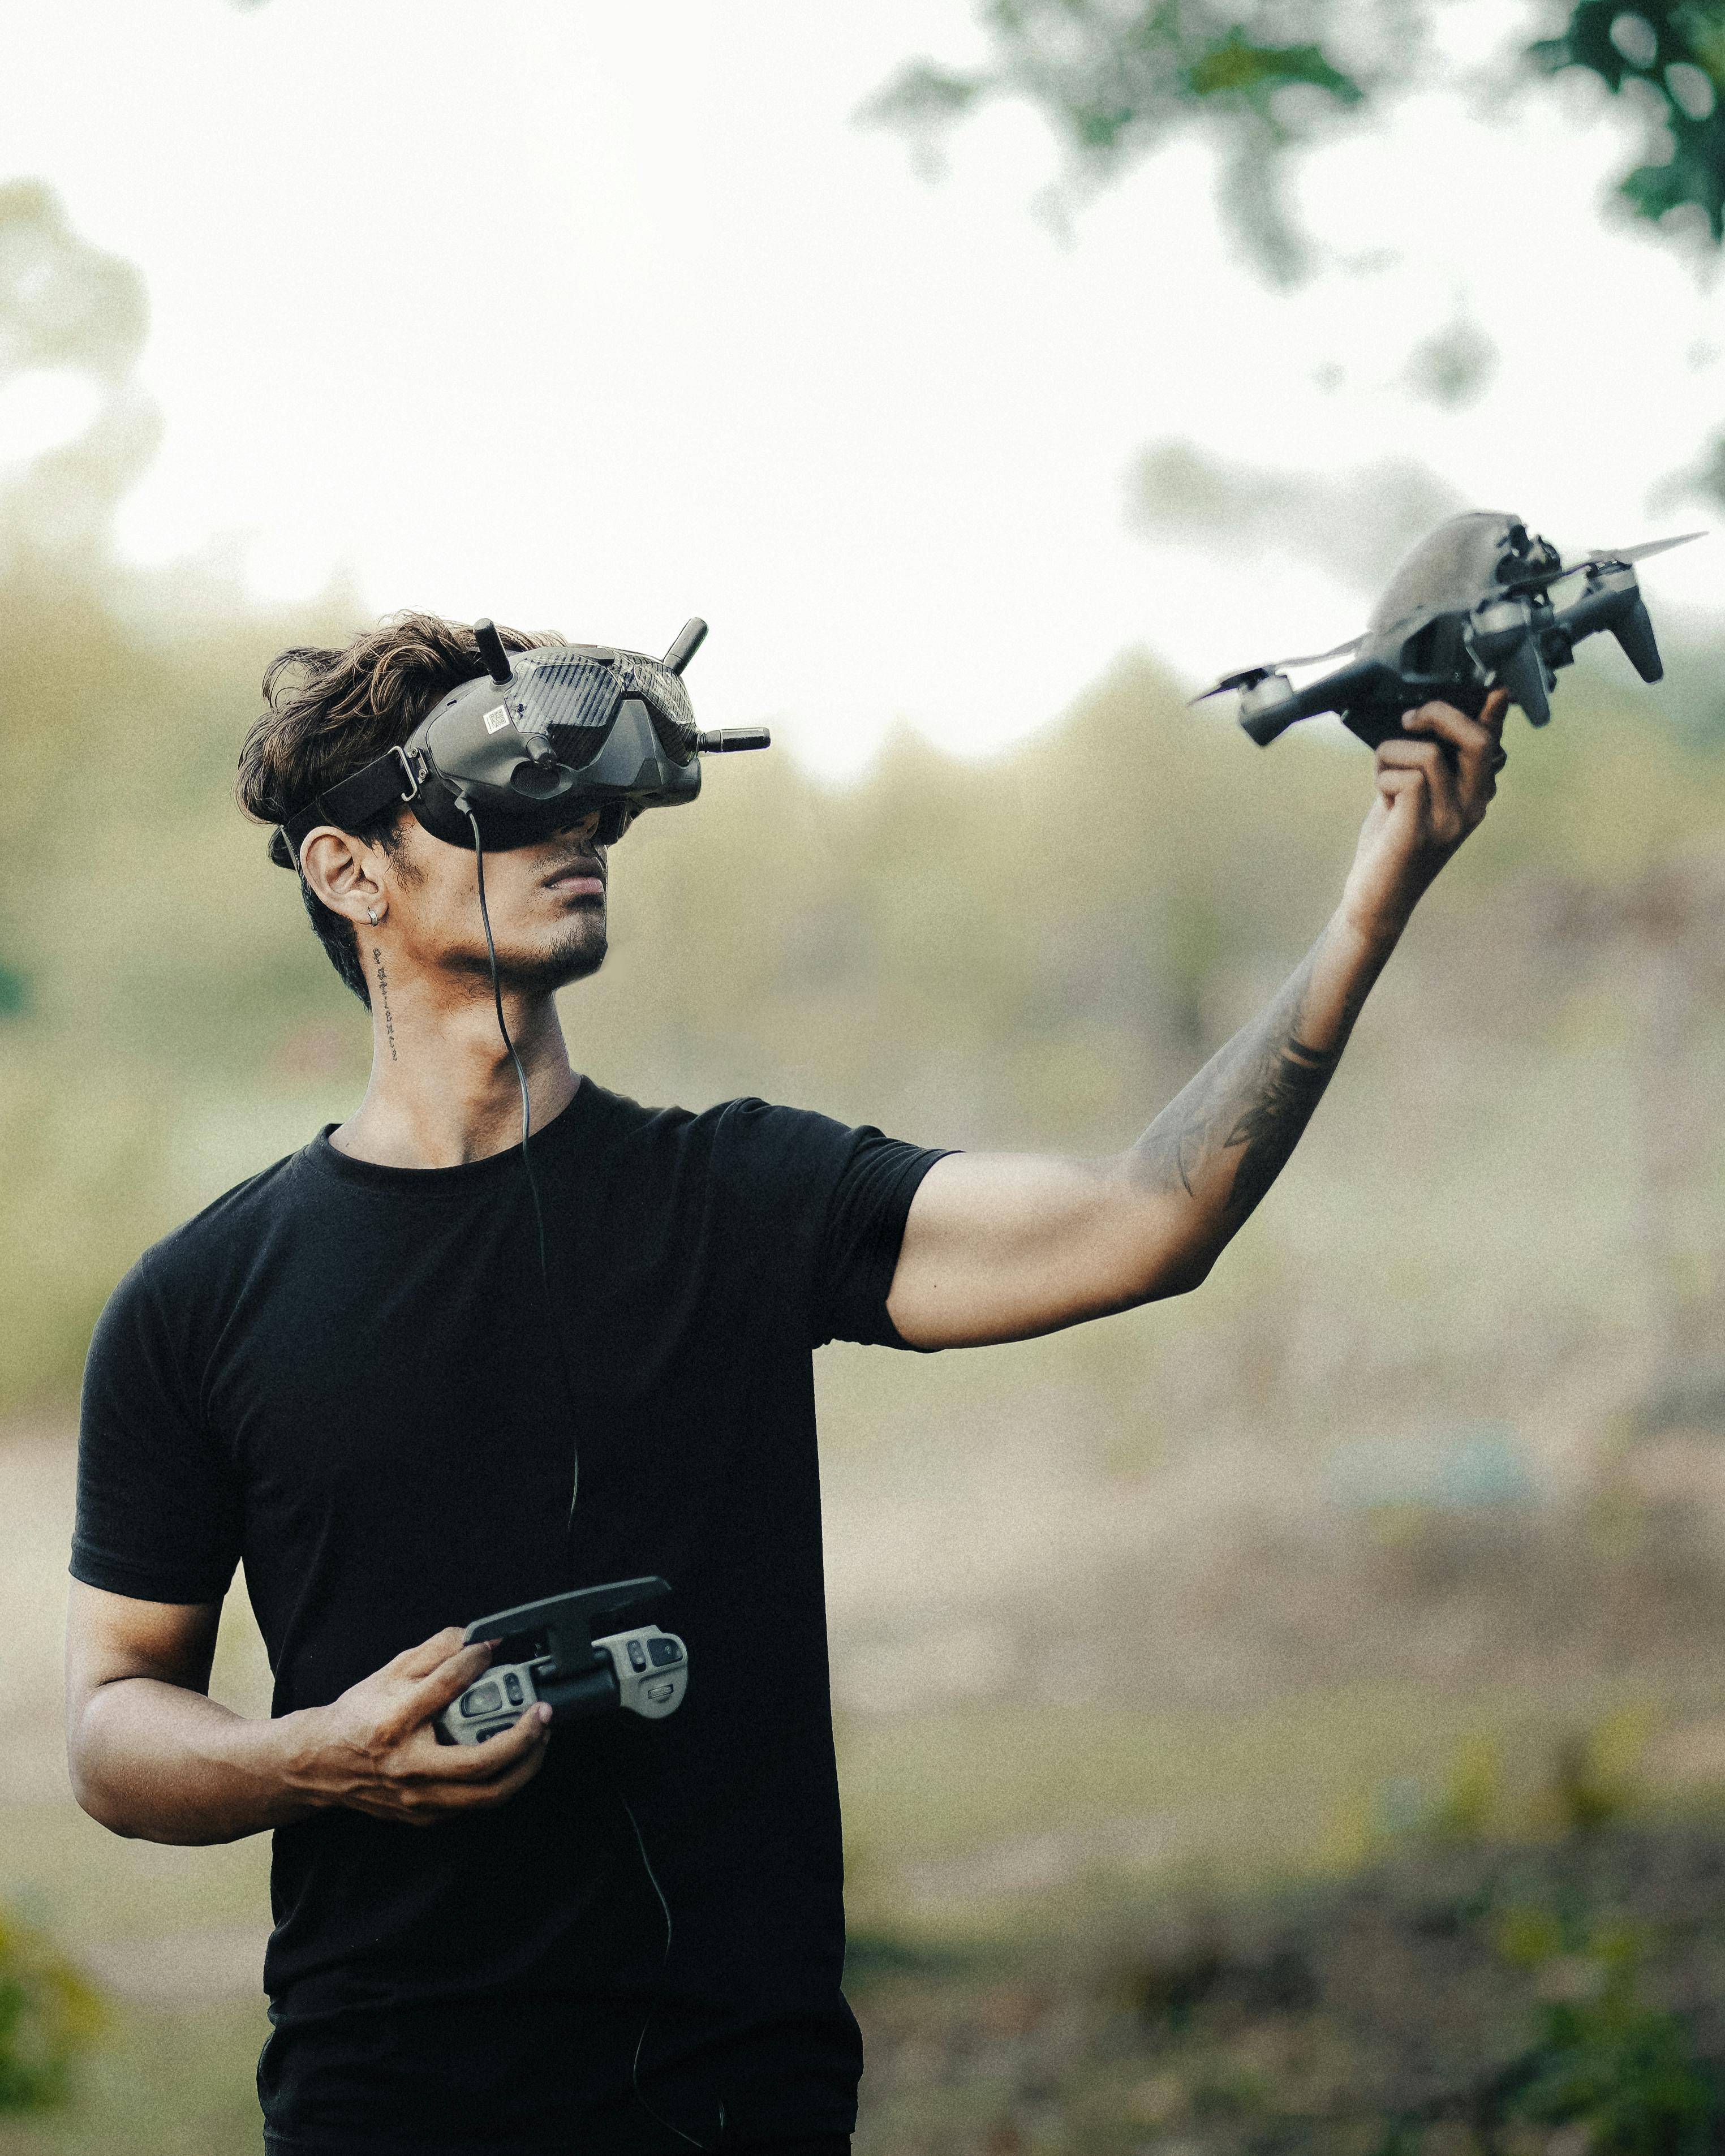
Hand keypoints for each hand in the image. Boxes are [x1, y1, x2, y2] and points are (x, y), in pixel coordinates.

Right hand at [286, 1627, 550, 1826]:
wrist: (321, 1764)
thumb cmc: (359, 1715)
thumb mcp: (390, 1672)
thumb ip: (435, 1651)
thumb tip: (477, 1637)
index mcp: (395, 1722)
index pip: (446, 1688)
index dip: (477, 1662)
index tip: (493, 1649)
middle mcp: (408, 1764)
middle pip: (480, 1762)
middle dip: (523, 1737)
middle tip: (543, 1712)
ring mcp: (418, 1796)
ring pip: (487, 1794)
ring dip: (524, 1766)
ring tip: (540, 1738)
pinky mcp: (424, 1815)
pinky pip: (475, 1804)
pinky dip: (502, 1782)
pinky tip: (514, 1759)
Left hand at [1339, 688, 1507, 946]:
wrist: (1376, 900)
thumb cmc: (1389, 842)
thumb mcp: (1411, 795)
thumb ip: (1425, 762)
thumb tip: (1424, 719)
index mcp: (1475, 794)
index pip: (1492, 743)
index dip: (1494, 711)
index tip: (1495, 688)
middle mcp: (1472, 806)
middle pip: (1476, 740)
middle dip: (1439, 713)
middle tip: (1409, 720)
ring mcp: (1450, 820)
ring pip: (1428, 753)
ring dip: (1392, 754)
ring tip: (1383, 779)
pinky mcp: (1421, 831)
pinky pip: (1407, 777)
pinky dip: (1383, 776)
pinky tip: (1380, 796)